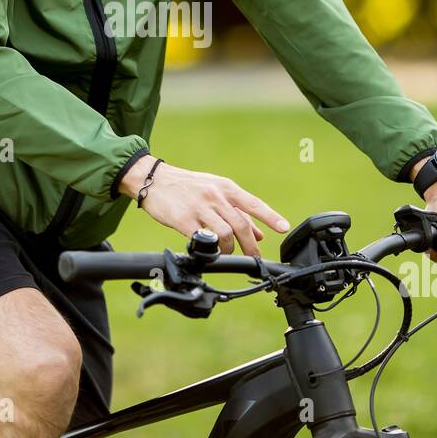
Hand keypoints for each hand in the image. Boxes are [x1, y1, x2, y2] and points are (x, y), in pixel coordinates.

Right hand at [120, 158, 289, 256]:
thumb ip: (236, 211)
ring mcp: (200, 207)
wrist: (152, 180)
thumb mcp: (214, 191)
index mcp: (225, 188)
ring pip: (225, 234)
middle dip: (250, 245)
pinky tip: (209, 251)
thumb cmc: (186, 186)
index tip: (283, 228)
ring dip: (229, 249)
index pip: (253, 203)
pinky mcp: (183, 219)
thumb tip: (259, 233)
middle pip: (240, 225)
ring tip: (227, 253)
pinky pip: (203, 239)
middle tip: (254, 258)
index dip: (270, 216)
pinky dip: (210, 249)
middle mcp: (215, 196)